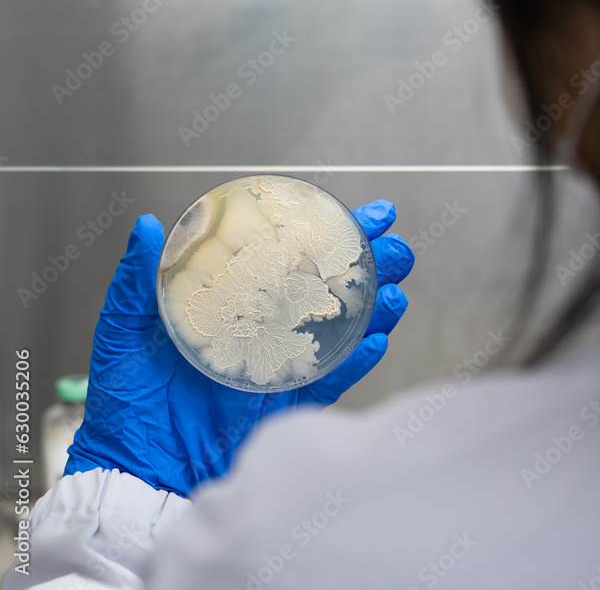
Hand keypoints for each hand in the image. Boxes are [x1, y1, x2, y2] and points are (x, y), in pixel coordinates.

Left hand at [65, 200, 413, 496]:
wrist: (139, 465)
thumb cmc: (126, 397)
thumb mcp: (125, 329)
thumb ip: (137, 279)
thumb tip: (145, 226)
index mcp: (234, 300)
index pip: (287, 255)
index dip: (326, 232)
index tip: (363, 212)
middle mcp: (265, 327)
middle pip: (328, 288)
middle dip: (369, 265)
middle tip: (396, 248)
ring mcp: (282, 363)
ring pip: (340, 330)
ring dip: (373, 310)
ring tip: (395, 290)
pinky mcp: (290, 402)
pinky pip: (331, 379)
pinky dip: (357, 361)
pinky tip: (377, 339)